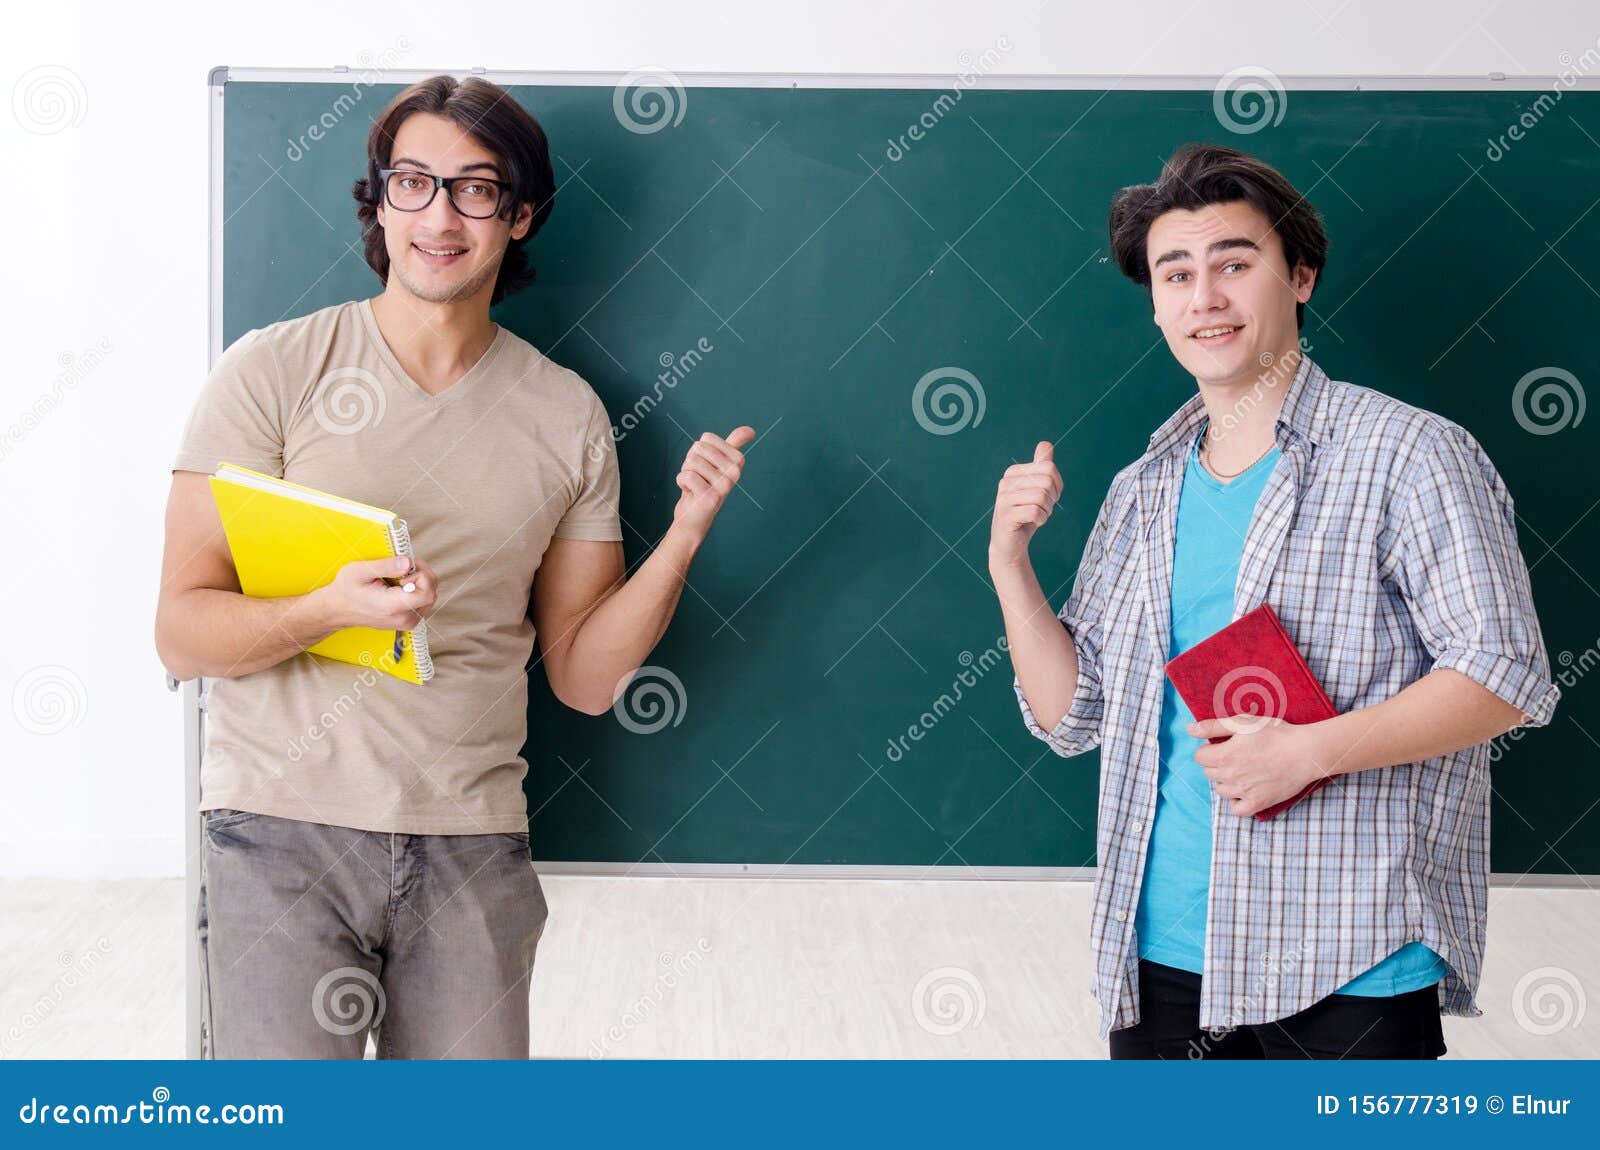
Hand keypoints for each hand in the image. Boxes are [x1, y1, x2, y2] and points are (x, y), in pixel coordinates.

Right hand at [315, 554, 437, 632]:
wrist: (339, 609)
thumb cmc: (347, 589)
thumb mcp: (360, 571)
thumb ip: (387, 566)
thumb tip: (408, 563)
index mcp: (393, 607)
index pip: (427, 593)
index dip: (422, 574)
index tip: (406, 568)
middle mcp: (404, 618)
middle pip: (432, 592)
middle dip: (421, 574)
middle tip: (402, 566)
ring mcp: (408, 622)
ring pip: (430, 596)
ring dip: (419, 580)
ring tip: (398, 576)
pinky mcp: (409, 620)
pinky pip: (423, 601)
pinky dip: (416, 588)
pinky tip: (400, 585)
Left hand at [672, 426, 755, 542]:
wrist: (694, 517)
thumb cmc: (703, 484)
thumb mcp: (718, 461)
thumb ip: (733, 444)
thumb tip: (750, 430)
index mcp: (737, 460)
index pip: (706, 438)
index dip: (699, 451)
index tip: (705, 466)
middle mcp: (735, 472)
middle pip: (698, 448)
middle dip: (691, 461)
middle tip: (698, 477)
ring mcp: (724, 485)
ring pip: (691, 462)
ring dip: (686, 473)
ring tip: (695, 485)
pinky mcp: (711, 497)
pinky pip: (686, 476)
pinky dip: (682, 483)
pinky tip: (691, 493)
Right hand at [989, 440, 1061, 568]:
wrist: (1010, 545)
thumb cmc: (1025, 515)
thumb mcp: (1036, 489)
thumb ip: (1040, 466)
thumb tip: (1046, 444)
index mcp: (1013, 473)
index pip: (1048, 467)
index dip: (1056, 485)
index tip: (1048, 497)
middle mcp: (1005, 483)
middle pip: (1046, 481)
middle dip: (1052, 498)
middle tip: (1043, 509)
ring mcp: (1003, 500)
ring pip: (1042, 497)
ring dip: (1046, 510)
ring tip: (1037, 516)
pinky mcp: (1006, 517)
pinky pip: (1036, 512)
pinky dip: (1041, 519)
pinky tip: (1033, 523)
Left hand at [1189, 715, 1329, 817]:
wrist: (1305, 752)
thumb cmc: (1275, 733)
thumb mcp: (1243, 722)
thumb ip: (1213, 726)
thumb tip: (1189, 730)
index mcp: (1224, 757)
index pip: (1200, 757)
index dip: (1209, 748)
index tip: (1223, 744)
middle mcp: (1231, 777)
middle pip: (1209, 773)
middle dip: (1217, 763)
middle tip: (1236, 754)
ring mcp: (1244, 792)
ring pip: (1221, 790)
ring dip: (1226, 781)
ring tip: (1242, 769)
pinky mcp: (1258, 803)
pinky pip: (1236, 809)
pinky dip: (1237, 801)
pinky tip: (1244, 789)